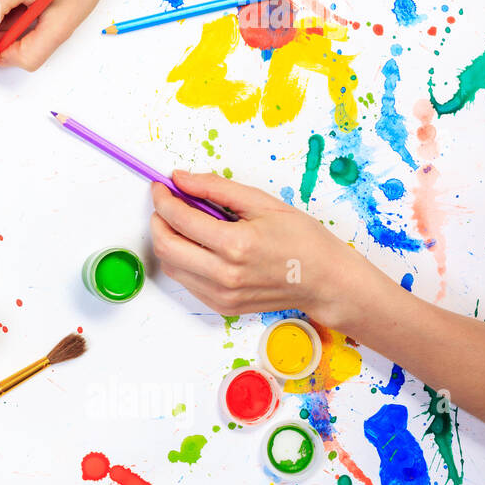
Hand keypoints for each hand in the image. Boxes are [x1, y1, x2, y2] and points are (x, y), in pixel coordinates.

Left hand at [149, 171, 386, 325]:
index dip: (163, 198)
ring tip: (183, 223)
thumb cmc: (302, 240)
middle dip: (158, 220)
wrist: (326, 281)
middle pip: (165, 245)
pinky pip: (186, 281)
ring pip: (170, 266)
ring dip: (167, 241)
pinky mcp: (221, 306)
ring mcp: (221, 294)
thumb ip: (216, 188)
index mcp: (236, 245)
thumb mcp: (262, 203)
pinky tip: (198, 246)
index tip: (161, 186)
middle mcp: (224, 274)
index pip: (178, 218)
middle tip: (165, 204)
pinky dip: (182, 260)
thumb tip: (181, 178)